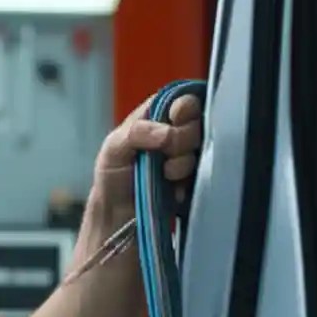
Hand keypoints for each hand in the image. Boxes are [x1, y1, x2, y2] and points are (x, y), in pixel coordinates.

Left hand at [91, 93, 202, 210]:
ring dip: (183, 164)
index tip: (175, 117)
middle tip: (165, 153)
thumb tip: (168, 132)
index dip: (184, 107)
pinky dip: (188, 183)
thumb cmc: (113, 176)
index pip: (184, 100)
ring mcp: (187, 157)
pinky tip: (173, 189)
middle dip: (182, 140)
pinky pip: (204, 176)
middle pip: (198, 124)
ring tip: (164, 175)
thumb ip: (136, 132)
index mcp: (157, 116)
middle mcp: (176, 133)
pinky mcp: (195, 181)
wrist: (119, 216)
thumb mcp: (114, 148)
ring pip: (202, 151)